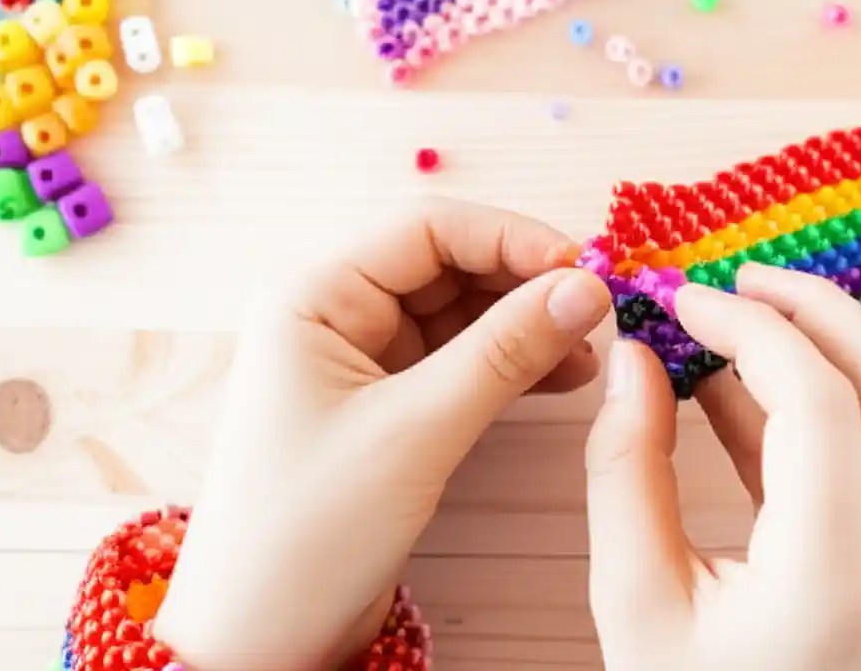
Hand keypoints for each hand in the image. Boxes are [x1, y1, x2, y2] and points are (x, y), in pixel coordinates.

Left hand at [154, 197, 611, 669]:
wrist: (260, 634)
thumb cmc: (307, 531)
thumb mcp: (416, 431)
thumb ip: (504, 352)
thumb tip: (585, 288)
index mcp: (313, 292)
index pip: (429, 229)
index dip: (514, 239)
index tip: (586, 268)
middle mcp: (333, 310)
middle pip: (449, 264)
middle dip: (526, 283)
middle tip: (599, 311)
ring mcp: (359, 357)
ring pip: (461, 313)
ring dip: (525, 326)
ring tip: (587, 354)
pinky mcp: (384, 401)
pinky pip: (458, 359)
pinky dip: (510, 365)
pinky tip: (561, 377)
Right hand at [586, 263, 860, 670]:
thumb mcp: (632, 599)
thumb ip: (627, 469)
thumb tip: (636, 356)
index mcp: (830, 578)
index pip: (820, 404)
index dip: (751, 328)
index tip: (682, 299)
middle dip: (816, 311)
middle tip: (737, 278)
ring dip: (834, 350)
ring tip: (743, 322)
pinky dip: (830, 407)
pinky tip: (745, 398)